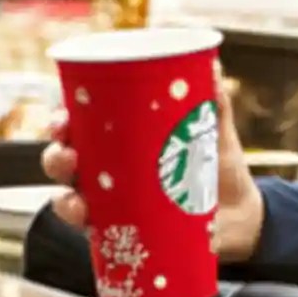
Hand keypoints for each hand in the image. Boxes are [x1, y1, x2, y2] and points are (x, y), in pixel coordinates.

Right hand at [41, 69, 265, 262]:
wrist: (240, 214)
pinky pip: (91, 228)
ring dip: (63, 194)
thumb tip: (213, 67)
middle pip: (66, 157)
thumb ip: (214, 101)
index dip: (61, 120)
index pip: (80, 124)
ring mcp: (113, 199)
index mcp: (122, 136)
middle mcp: (109, 166)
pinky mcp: (123, 229)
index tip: (62, 118)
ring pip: (70, 194)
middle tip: (69, 152)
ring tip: (77, 196)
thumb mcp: (215, 129)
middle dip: (57, 155)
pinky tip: (85, 218)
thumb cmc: (219, 162)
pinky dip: (81, 223)